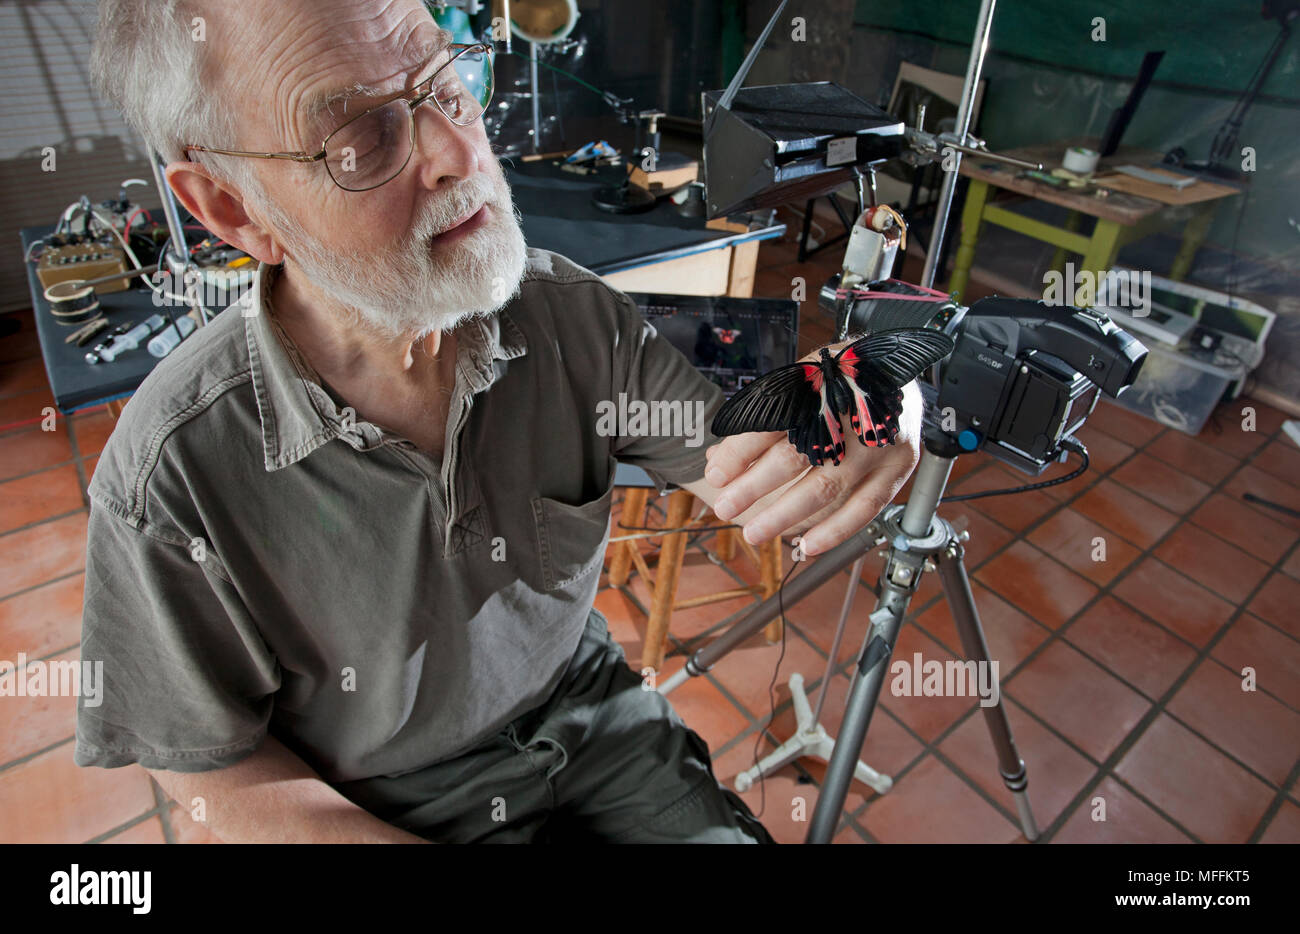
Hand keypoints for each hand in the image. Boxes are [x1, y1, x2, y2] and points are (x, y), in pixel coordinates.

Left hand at [686, 346, 923, 557]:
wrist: (894, 371)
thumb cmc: (836, 383)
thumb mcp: (795, 386)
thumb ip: (759, 424)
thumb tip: (719, 463)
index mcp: (817, 387)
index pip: (769, 424)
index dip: (739, 452)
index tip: (715, 475)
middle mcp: (849, 415)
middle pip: (793, 457)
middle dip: (752, 487)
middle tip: (725, 507)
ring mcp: (876, 443)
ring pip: (825, 488)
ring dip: (784, 515)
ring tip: (754, 533)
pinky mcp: (897, 466)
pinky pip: (865, 507)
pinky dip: (835, 530)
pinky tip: (809, 545)